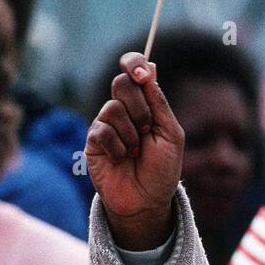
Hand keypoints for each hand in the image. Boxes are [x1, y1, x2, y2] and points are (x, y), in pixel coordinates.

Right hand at [85, 52, 184, 249]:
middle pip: (121, 83)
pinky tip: (122, 159)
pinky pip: (102, 130)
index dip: (134, 64)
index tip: (142, 75)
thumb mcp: (170, 134)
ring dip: (131, 133)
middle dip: (139, 107)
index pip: (133, 69)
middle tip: (147, 130)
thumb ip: (159, 102)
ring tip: (136, 152)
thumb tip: (150, 68)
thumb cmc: (162, 170)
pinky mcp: (93, 142)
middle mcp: (123, 109)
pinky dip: (117, 146)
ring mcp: (106, 124)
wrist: (147, 200)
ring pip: (112, 108)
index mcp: (144, 103)